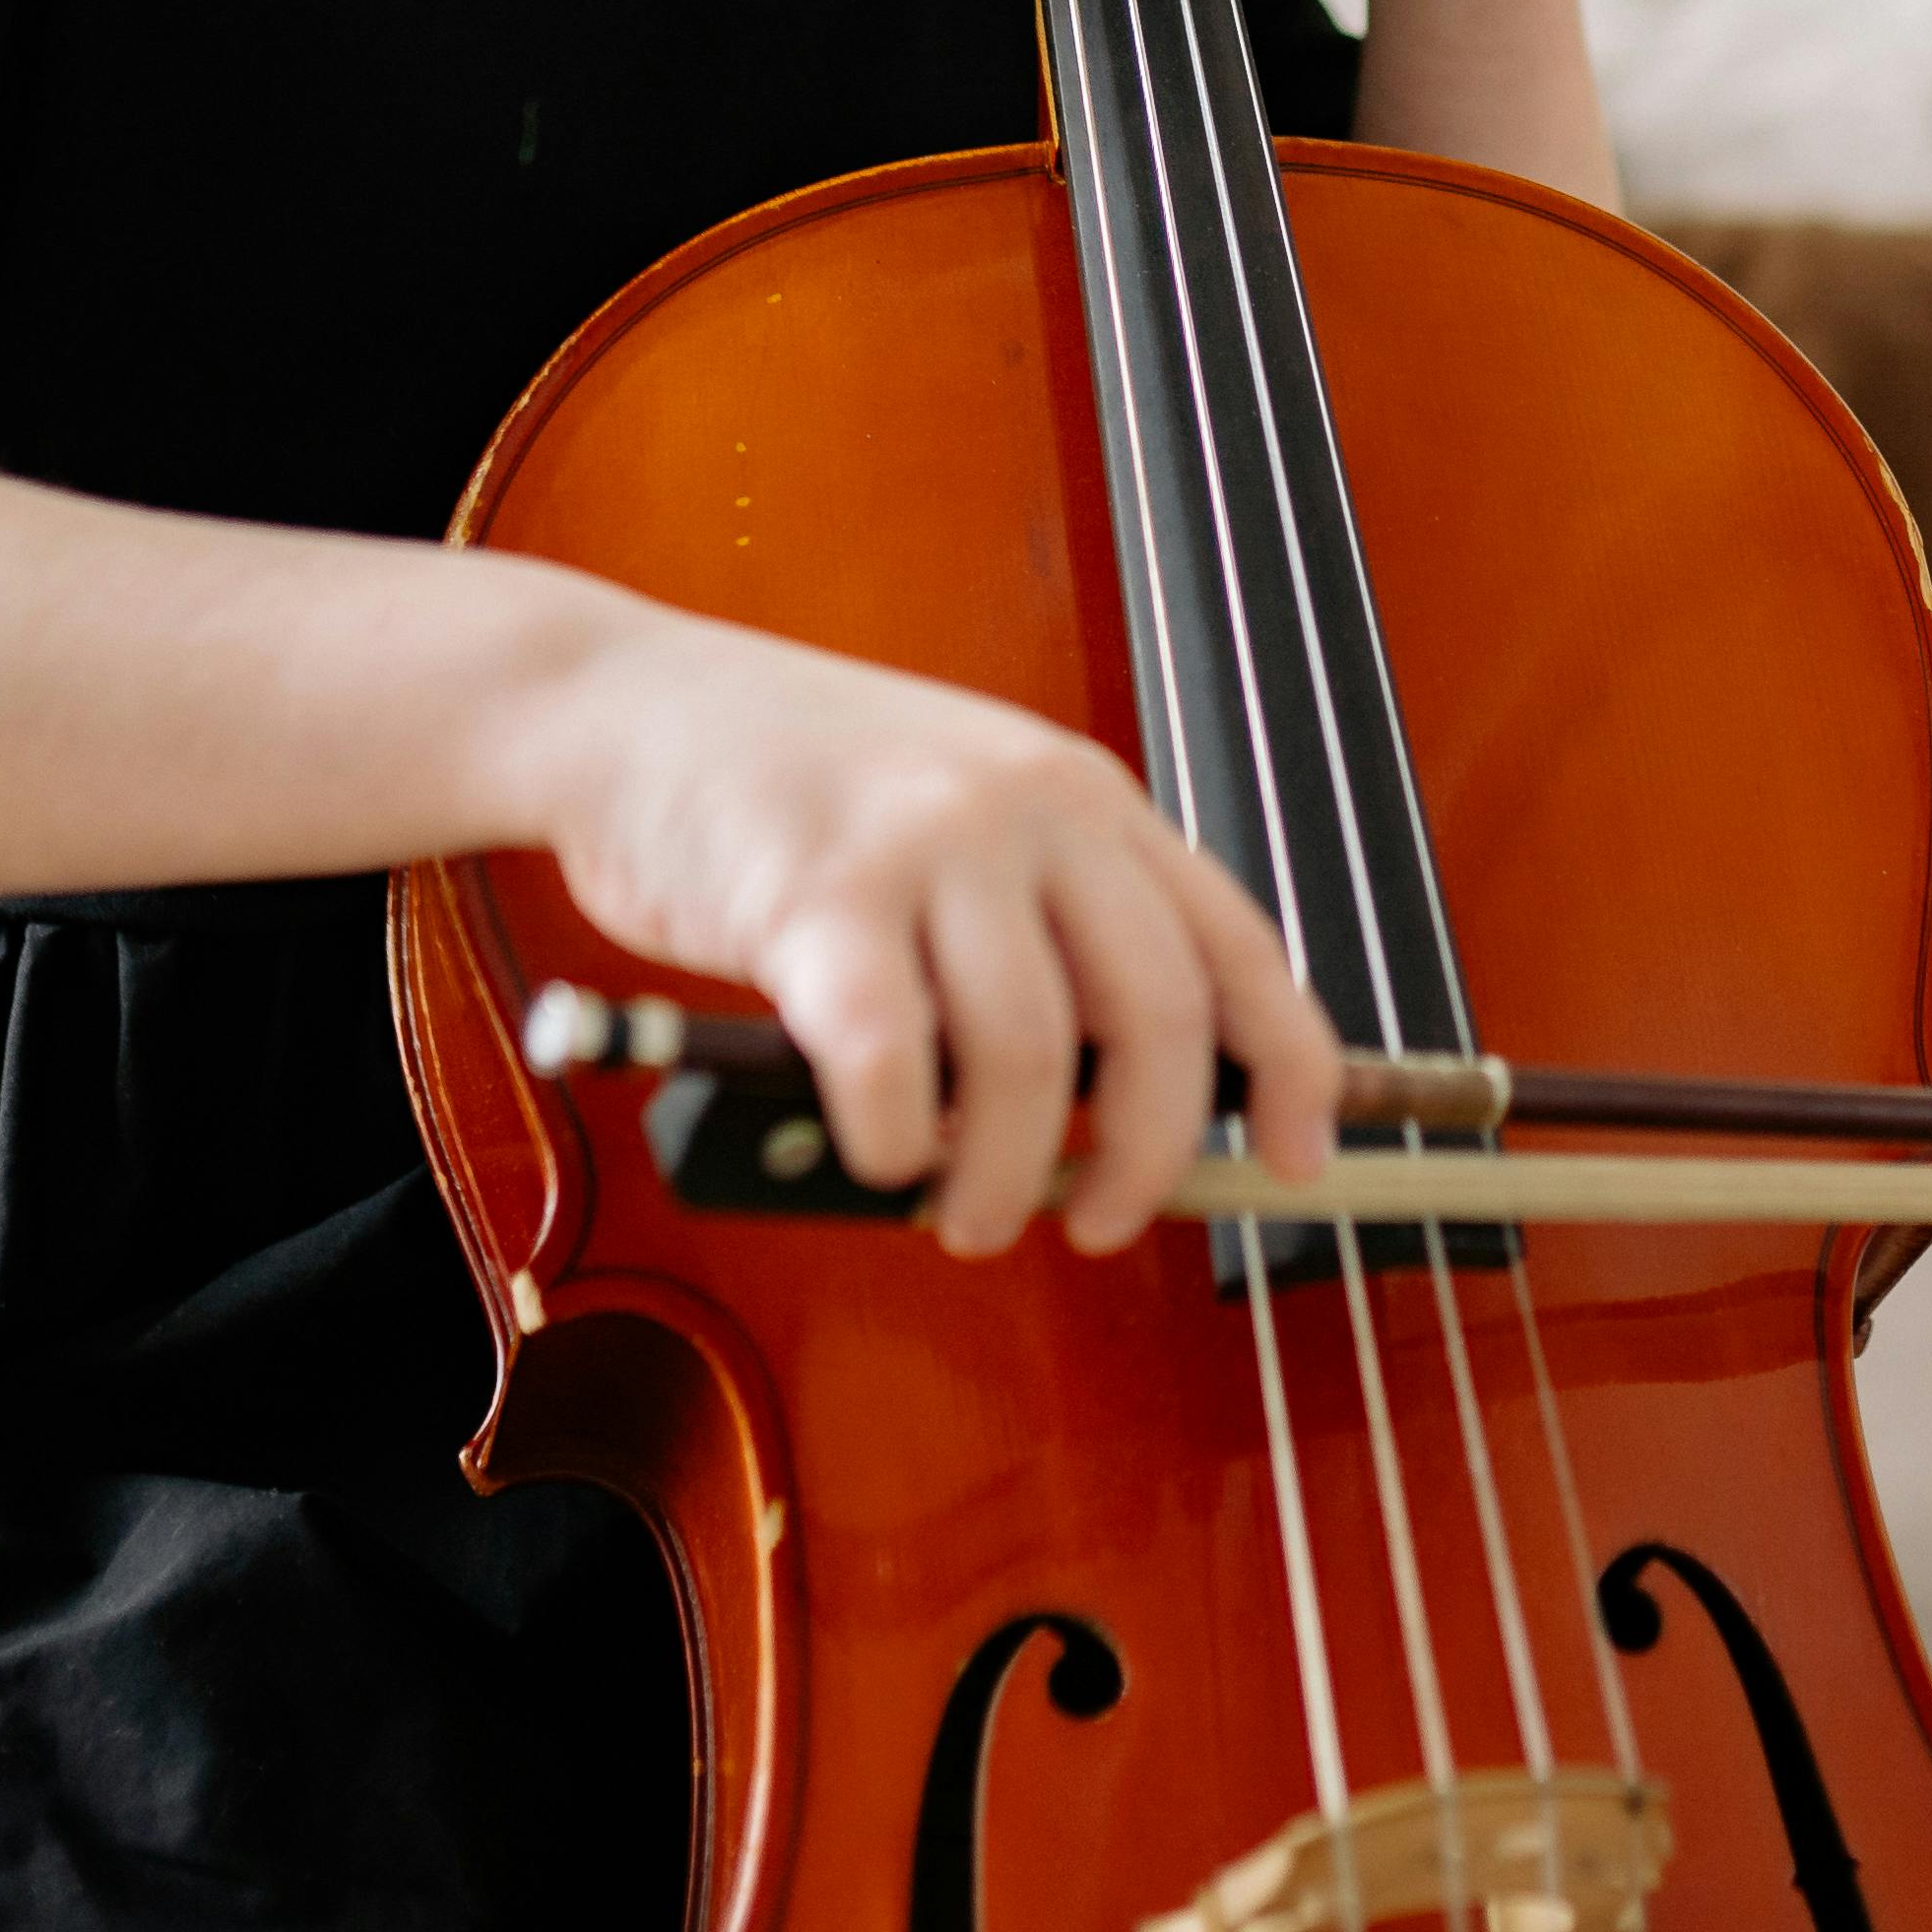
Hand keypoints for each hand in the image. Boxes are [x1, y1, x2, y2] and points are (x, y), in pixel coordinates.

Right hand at [507, 597, 1339, 1260]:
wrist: (628, 707)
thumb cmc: (797, 794)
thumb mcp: (968, 816)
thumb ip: (1051, 923)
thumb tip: (1124, 1108)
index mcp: (1089, 799)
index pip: (1240, 946)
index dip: (1295, 1067)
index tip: (1302, 1160)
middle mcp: (1032, 808)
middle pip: (1159, 1020)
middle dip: (1147, 1157)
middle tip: (1096, 1223)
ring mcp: (928, 846)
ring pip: (1030, 1063)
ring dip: (1005, 1176)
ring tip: (966, 1210)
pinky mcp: (818, 896)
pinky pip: (895, 1063)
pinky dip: (896, 1142)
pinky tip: (878, 1148)